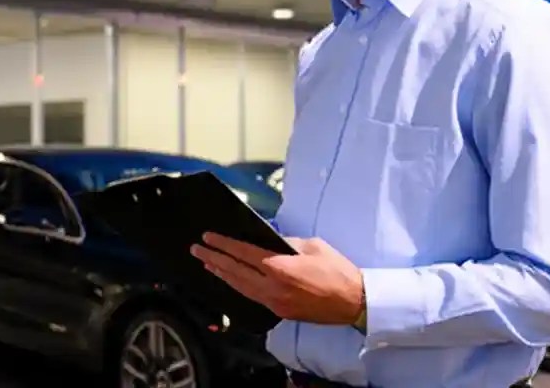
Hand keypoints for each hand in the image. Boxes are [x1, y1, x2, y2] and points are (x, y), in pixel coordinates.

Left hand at [190, 233, 364, 325]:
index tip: (207, 237)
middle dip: (214, 259)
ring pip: (240, 287)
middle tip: (196, 250)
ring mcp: (274, 302)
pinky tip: (230, 280)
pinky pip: (252, 297)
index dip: (223, 244)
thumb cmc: (336, 269)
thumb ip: (285, 241)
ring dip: (222, 274)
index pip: (243, 253)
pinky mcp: (280, 312)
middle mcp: (272, 286)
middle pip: (235, 271)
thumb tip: (267, 236)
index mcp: (280, 266)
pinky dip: (237, 287)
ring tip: (207, 264)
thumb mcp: (312, 245)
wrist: (354, 302)